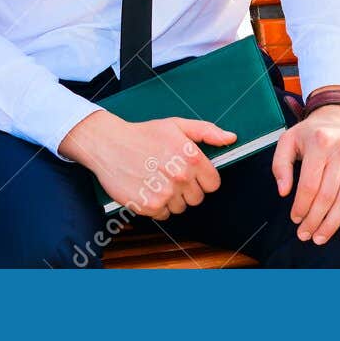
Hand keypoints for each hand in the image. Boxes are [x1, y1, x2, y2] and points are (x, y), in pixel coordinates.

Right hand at [60, 111, 234, 218]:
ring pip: (181, 208)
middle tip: (169, 174)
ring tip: (156, 180)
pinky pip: (164, 215)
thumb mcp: (177, 125)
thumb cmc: (143, 134)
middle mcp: (180, 176)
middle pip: (197, 198)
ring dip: (172, 198)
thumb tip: (231, 138)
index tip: (191, 173)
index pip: (213, 184)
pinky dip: (157, 206)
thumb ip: (207, 132)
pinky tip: (147, 188)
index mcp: (191, 156)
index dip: (203, 179)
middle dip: (187, 189)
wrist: (109, 144)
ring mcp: (164, 192)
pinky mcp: (148, 206)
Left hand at [271, 103, 339, 244]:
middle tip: (305, 234)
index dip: (301, 207)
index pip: (309, 185)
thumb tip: (284, 192)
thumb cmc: (313, 130)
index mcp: (320, 143)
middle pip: (327, 197)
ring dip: (332, 224)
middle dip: (314, 221)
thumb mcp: (289, 139)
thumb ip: (280, 165)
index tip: (295, 219)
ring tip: (320, 236)